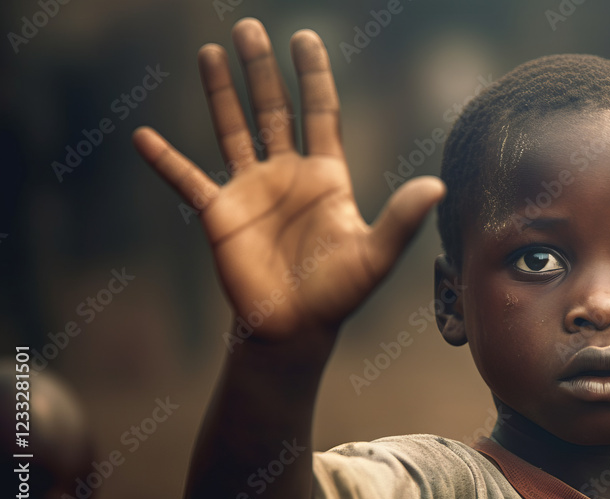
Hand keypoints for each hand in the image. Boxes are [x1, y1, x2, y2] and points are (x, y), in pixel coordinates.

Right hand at [133, 18, 444, 341]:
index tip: (304, 36)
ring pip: (233, 130)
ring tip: (210, 52)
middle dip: (262, 70)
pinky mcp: (219, 215)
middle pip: (274, 109)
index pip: (319, 112)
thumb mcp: (374, 255)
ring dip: (221, 93)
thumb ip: (401, 219)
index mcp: (326, 176)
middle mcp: (288, 174)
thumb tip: (438, 186)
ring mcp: (251, 191)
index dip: (313, 75)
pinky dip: (166, 162)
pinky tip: (142, 137)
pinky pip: (186, 182)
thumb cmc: (339, 294)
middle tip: (250, 28)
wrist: (295, 329)